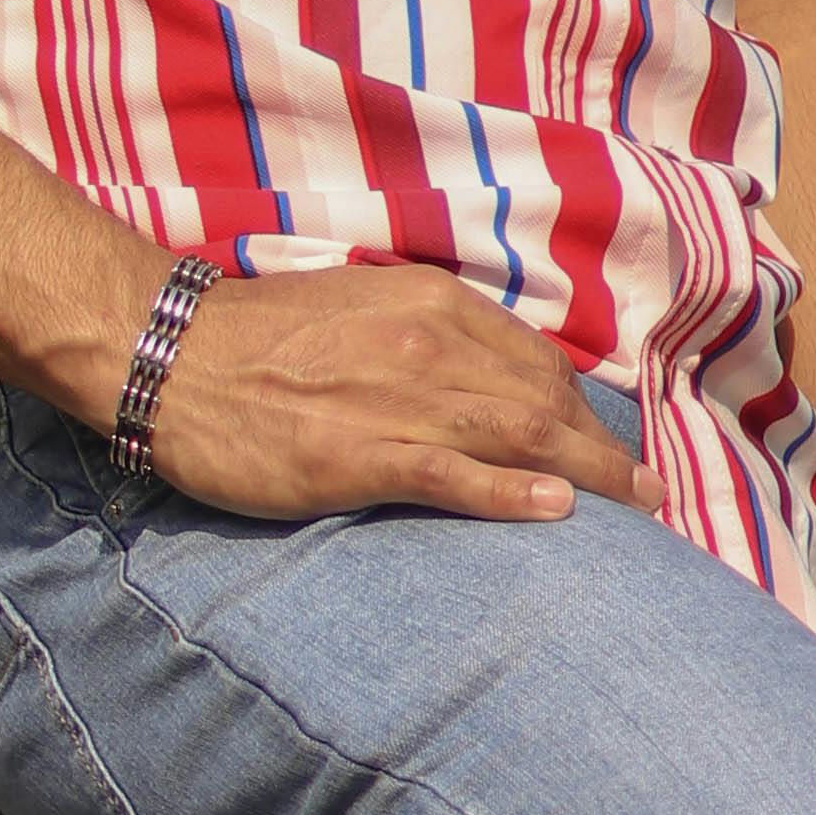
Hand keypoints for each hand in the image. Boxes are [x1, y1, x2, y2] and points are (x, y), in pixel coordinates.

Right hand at [145, 261, 639, 525]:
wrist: (170, 355)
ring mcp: (398, 399)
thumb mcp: (357, 307)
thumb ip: (423, 334)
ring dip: (592, 476)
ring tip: (636, 510)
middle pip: (545, 401)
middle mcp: (430, 343)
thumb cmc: (255, 336)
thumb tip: (477, 377)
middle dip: (604, 450)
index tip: (606, 447)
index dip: (582, 410)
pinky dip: (514, 492)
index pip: (536, 362)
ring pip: (522, 435)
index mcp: (431, 303)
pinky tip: (558, 511)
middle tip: (645, 495)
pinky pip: (456, 476)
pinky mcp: (360, 455)